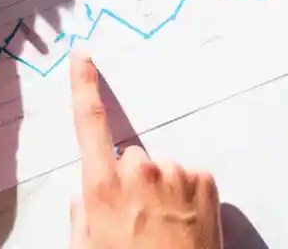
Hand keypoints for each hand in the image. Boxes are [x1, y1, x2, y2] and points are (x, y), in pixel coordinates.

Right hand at [68, 49, 223, 248]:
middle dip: (131, 182)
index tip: (82, 57)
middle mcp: (140, 172)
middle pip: (130, 159)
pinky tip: (184, 226)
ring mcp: (176, 174)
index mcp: (102, 187)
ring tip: (163, 231)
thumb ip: (82, 217)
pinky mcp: (205, 182)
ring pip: (162, 170)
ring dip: (162, 192)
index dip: (84, 86)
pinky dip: (187, 197)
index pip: (89, 123)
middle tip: (135, 221)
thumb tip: (85, 199)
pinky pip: (189, 178)